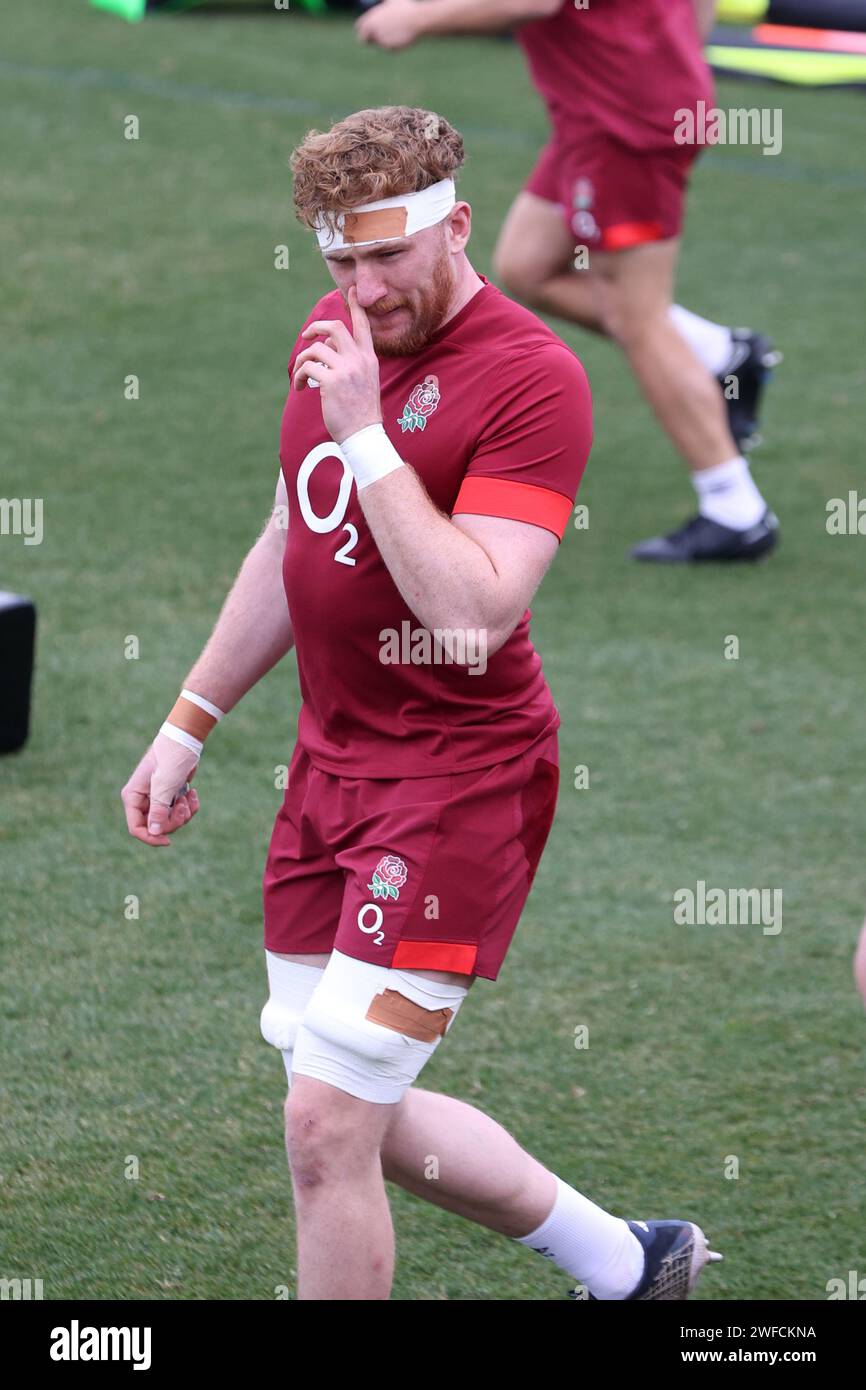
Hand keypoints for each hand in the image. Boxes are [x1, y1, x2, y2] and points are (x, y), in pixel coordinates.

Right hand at [121, 734, 199, 846]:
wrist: (186, 739)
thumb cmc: (172, 757)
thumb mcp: (165, 785)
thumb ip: (159, 810)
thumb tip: (155, 833)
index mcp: (133, 796)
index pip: (136, 828)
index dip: (151, 838)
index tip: (168, 841)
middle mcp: (142, 799)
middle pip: (156, 827)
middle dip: (173, 821)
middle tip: (183, 807)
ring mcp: (157, 798)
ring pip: (169, 821)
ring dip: (183, 813)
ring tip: (189, 796)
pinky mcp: (170, 795)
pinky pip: (179, 812)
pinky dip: (189, 806)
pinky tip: (193, 793)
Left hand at [293, 287, 382, 443]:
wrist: (364, 434)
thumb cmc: (361, 412)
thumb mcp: (363, 381)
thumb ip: (350, 361)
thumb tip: (327, 347)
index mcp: (369, 358)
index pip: (363, 326)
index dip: (356, 306)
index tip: (352, 289)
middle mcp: (359, 359)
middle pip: (335, 328)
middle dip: (316, 328)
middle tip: (307, 335)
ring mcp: (346, 369)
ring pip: (316, 349)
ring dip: (304, 360)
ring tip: (303, 377)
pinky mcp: (331, 381)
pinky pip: (308, 367)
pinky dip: (300, 376)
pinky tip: (302, 388)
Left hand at [356, 0, 423, 49]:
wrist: (416, 20)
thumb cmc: (406, 8)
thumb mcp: (392, 1)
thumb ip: (384, 1)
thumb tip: (384, 0)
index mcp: (371, 18)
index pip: (359, 27)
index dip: (363, 30)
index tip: (367, 32)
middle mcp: (373, 30)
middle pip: (363, 40)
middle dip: (369, 40)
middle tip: (377, 38)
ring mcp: (380, 40)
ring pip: (379, 44)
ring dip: (385, 40)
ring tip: (397, 31)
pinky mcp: (388, 48)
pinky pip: (389, 48)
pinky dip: (394, 44)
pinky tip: (401, 37)